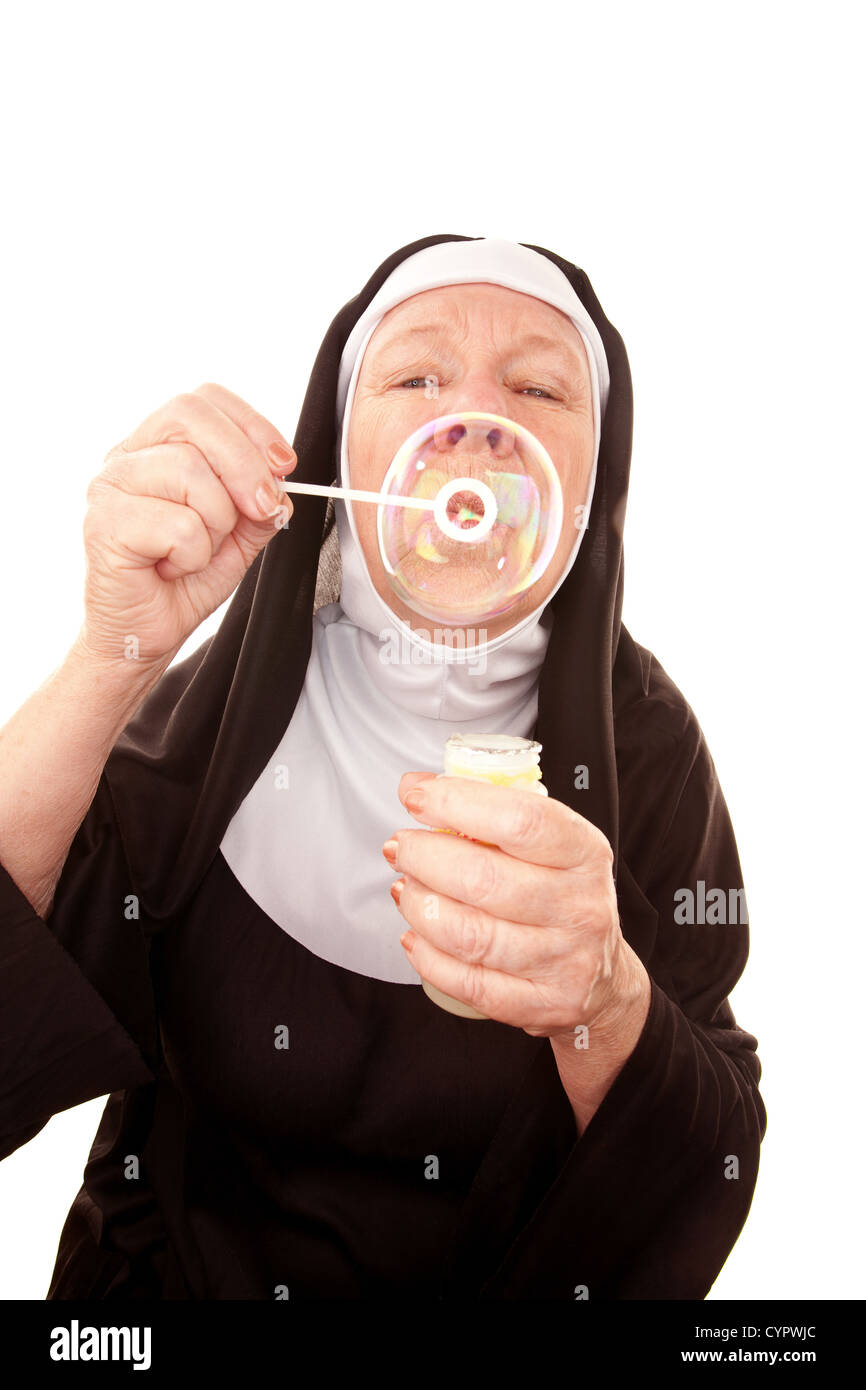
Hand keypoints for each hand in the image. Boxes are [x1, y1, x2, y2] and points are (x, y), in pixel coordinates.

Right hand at [78, 383, 296, 667]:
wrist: (147, 632)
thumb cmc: (185, 579)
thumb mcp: (240, 535)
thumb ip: (260, 502)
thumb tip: (279, 482)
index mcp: (157, 447)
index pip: (203, 400)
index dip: (251, 425)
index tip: (283, 465)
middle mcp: (127, 457)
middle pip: (192, 418)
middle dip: (244, 463)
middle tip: (263, 506)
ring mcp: (109, 487)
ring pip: (189, 472)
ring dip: (216, 522)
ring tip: (198, 551)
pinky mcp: (103, 525)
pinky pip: (177, 525)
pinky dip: (193, 554)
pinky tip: (173, 568)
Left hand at [384, 771, 645, 1043]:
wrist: (602, 978)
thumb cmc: (562, 897)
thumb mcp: (553, 847)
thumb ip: (494, 816)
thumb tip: (419, 789)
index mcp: (585, 853)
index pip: (520, 820)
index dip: (457, 803)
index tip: (417, 795)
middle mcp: (579, 907)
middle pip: (484, 878)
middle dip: (424, 856)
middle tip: (401, 847)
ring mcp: (562, 961)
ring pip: (469, 934)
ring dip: (419, 905)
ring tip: (405, 888)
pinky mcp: (538, 1005)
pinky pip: (467, 982)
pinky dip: (427, 956)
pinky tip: (415, 934)